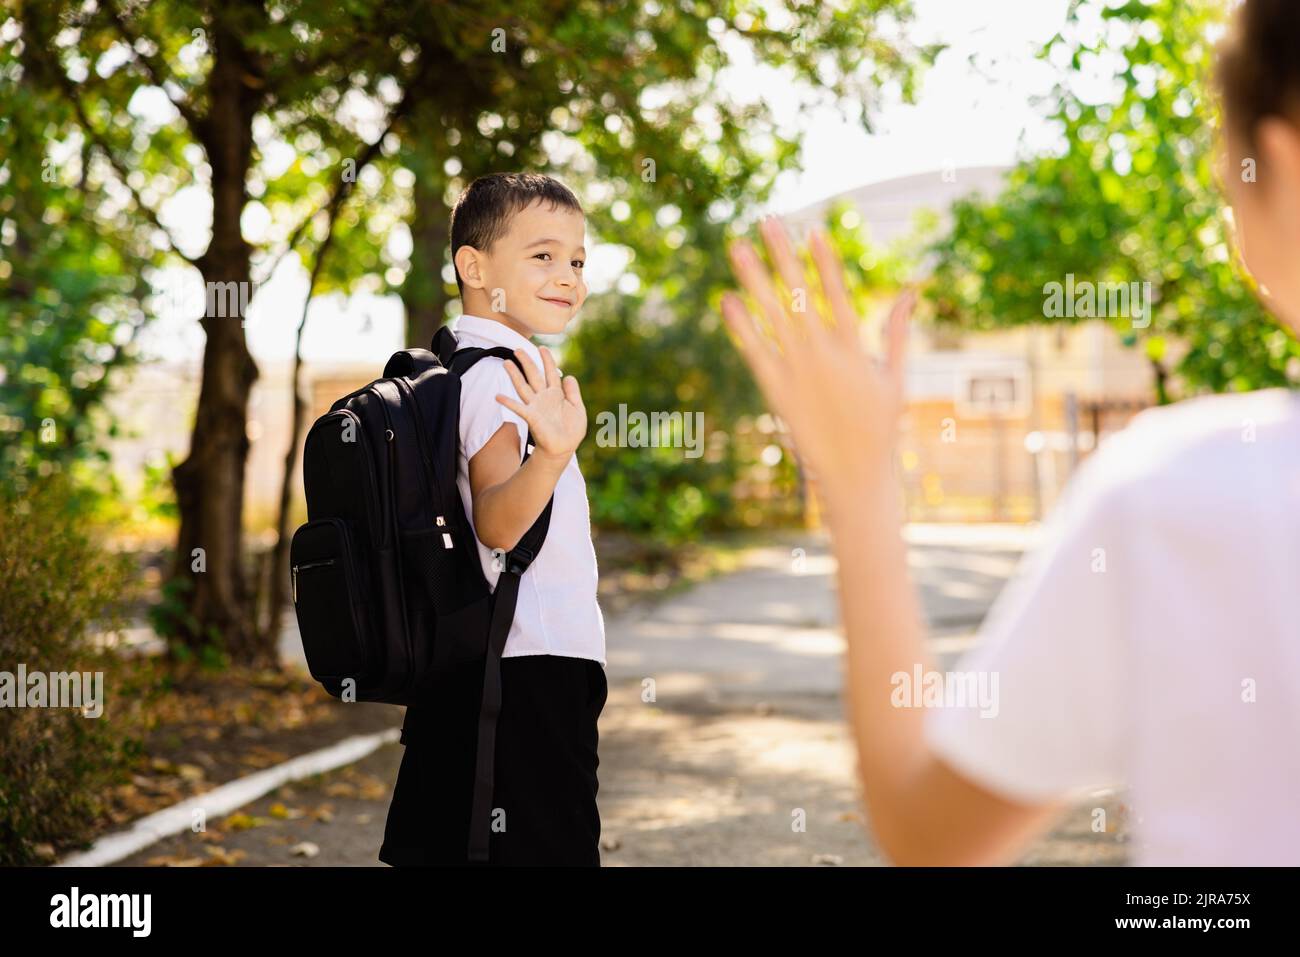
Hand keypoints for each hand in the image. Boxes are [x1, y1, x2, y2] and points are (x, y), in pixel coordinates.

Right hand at [495, 346, 586, 461]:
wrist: (563, 449)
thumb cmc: (571, 430)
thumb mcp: (578, 408)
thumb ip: (573, 392)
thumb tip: (569, 376)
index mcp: (556, 393)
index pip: (550, 372)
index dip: (547, 360)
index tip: (542, 348)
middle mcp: (544, 397)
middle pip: (533, 375)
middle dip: (526, 362)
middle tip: (518, 349)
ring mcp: (536, 406)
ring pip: (523, 386)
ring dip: (514, 375)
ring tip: (506, 363)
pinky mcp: (531, 417)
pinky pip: (518, 408)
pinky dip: (508, 402)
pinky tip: (498, 397)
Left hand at [721, 216, 915, 498]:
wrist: (855, 473)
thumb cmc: (880, 425)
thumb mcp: (896, 376)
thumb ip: (899, 331)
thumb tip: (911, 293)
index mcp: (855, 349)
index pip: (837, 294)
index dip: (824, 260)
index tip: (812, 228)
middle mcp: (824, 355)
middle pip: (798, 295)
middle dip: (781, 256)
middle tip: (766, 220)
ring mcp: (798, 373)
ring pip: (772, 316)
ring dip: (753, 279)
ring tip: (737, 247)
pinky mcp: (777, 391)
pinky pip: (754, 352)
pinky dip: (741, 326)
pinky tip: (727, 299)